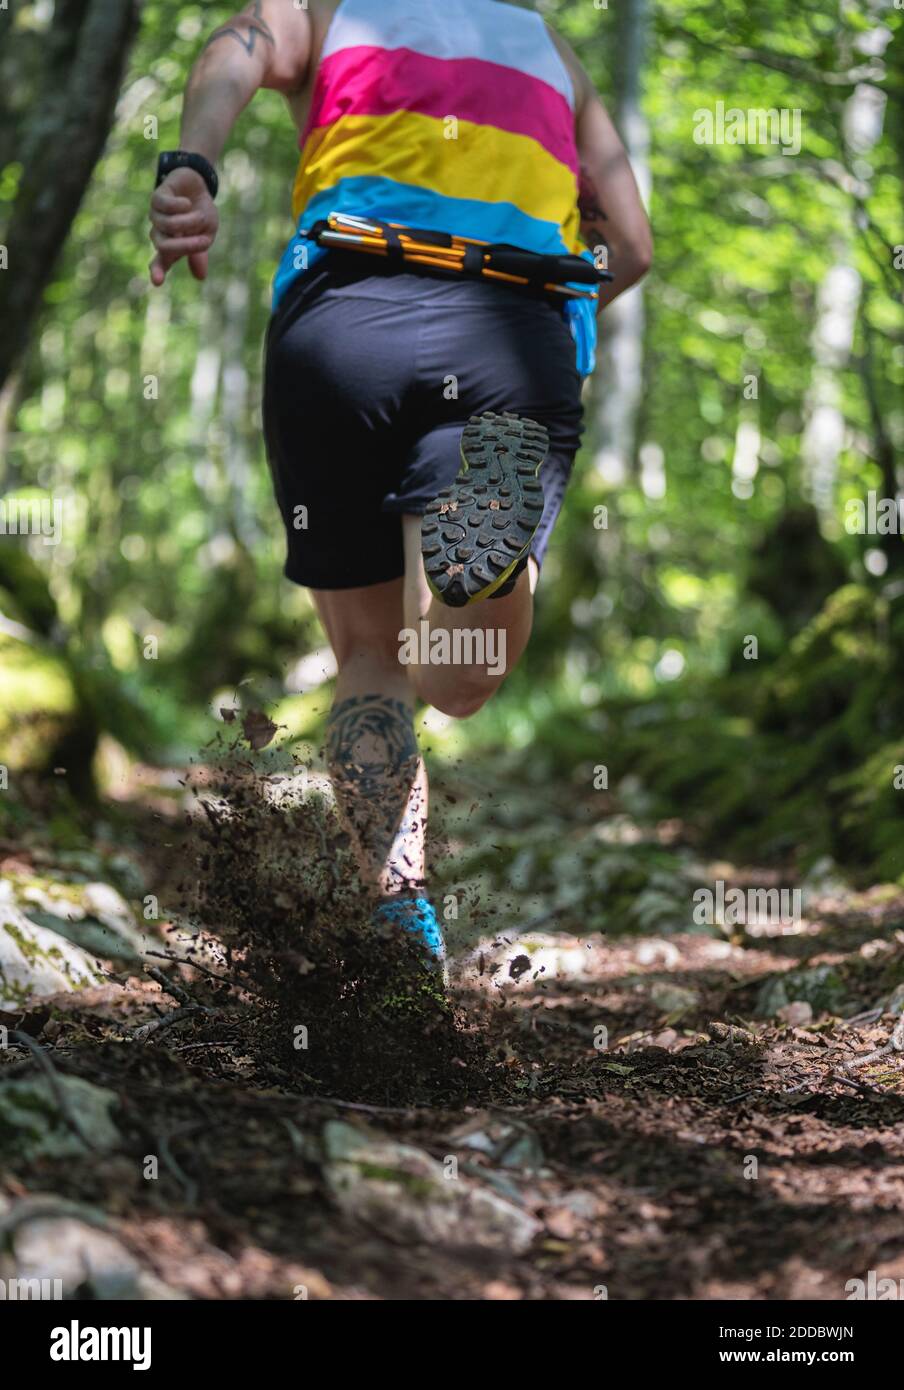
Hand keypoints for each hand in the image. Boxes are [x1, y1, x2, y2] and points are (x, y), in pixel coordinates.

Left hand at [149, 166, 218, 285]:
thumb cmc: (201, 213)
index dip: (158, 271)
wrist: (199, 185)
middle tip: (204, 243)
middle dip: (185, 246)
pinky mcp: (157, 198)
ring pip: (169, 225)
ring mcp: (156, 215)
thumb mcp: (206, 234)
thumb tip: (200, 277)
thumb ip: (199, 254)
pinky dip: (181, 206)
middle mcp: (160, 233)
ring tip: (201, 216)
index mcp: (171, 246)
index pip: (160, 262)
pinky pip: (166, 206)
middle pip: (164, 246)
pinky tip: (187, 203)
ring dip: (190, 222)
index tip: (157, 282)